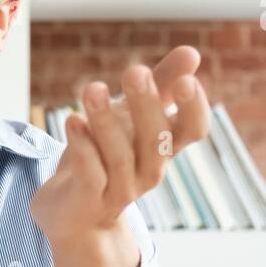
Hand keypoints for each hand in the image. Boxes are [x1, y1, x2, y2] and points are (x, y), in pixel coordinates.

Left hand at [30, 45, 209, 244]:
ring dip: (107, 121)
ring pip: (120, 156)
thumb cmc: (108, 156)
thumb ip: (162, 85)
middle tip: (135, 71)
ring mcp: (121, 189)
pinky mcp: (89, 200)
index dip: (193, 108)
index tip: (186, 80)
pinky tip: (72, 120)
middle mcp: (149, 170)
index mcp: (164, 147)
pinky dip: (83, 146)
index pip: (193, 130)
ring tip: (92, 89)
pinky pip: (90, 173)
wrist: (74, 213)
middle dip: (147, 105)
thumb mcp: (133, 118)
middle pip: (157, 140)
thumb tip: (192, 52)